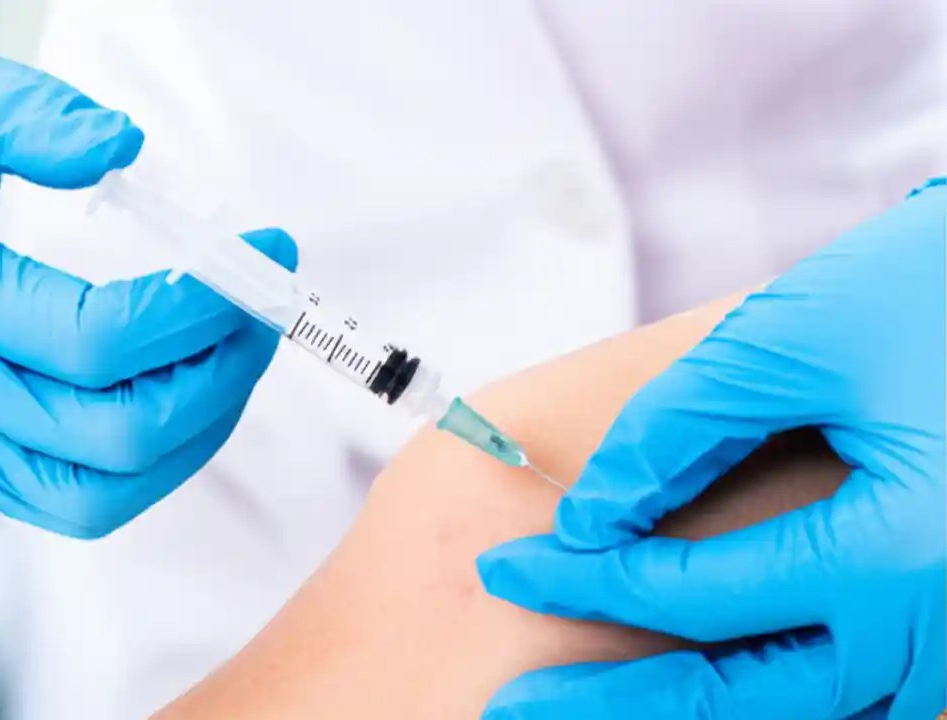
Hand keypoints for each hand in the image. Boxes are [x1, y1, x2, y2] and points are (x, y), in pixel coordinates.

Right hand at [0, 44, 295, 537]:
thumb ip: (25, 114)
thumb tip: (126, 148)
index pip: (93, 339)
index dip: (199, 303)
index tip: (265, 250)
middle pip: (113, 433)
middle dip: (219, 372)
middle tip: (263, 299)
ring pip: (100, 492)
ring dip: (197, 426)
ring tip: (234, 344)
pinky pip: (78, 498)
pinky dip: (153, 456)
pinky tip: (183, 384)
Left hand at [477, 182, 945, 717]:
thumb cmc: (937, 284)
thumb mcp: (796, 336)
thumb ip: (679, 428)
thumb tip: (588, 517)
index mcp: (903, 552)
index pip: (697, 593)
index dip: (585, 581)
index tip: (503, 569)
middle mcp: (944, 624)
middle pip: (748, 698)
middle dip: (619, 705)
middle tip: (512, 708)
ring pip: (807, 711)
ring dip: (699, 714)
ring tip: (591, 713)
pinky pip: (861, 692)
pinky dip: (776, 695)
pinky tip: (708, 681)